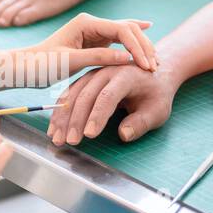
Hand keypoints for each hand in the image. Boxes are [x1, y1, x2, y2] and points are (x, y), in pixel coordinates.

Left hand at [0, 12, 157, 91]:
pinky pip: (119, 40)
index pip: (122, 30)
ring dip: (141, 47)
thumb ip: (98, 58)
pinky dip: (133, 45)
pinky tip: (148, 35)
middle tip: (157, 65)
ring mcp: (93, 31)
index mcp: (86, 23)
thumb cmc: (42, 65)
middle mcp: (91, 23)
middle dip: (144, 46)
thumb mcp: (70, 63)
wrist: (25, 67)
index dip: (138, 48)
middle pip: (127, 29)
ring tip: (156, 61)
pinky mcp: (93, 41)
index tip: (147, 66)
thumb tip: (127, 59)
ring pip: (125, 34)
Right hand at [47, 60, 181, 145]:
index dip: (97, 116)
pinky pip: (70, 95)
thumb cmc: (156, 95)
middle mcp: (106, 71)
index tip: (89, 135)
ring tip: (57, 138)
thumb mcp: (158, 110)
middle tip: (71, 141)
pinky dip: (60, 112)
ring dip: (63, 117)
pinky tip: (55, 128)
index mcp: (126, 75)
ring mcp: (94, 74)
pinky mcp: (86, 80)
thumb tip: (123, 135)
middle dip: (76, 120)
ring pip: (74, 94)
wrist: (154, 76)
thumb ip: (142, 123)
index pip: (108, 96)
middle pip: (86, 95)